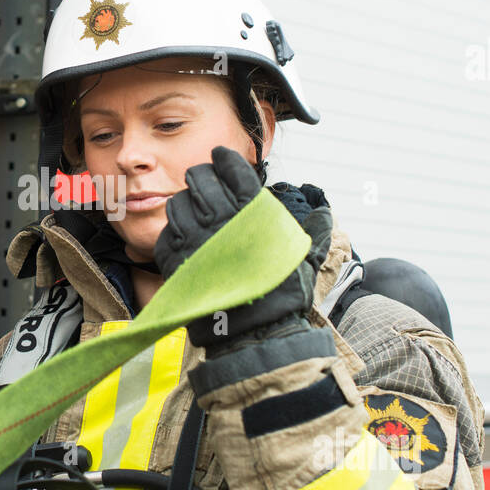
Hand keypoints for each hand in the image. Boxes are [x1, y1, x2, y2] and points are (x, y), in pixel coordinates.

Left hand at [154, 148, 332, 352]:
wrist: (256, 333)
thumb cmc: (282, 295)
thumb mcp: (305, 257)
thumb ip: (314, 230)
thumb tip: (323, 214)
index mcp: (251, 211)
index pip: (232, 167)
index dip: (225, 158)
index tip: (221, 157)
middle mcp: (219, 218)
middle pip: (199, 178)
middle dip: (202, 175)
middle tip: (206, 181)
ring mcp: (194, 238)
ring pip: (178, 202)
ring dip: (186, 202)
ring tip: (194, 209)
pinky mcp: (175, 260)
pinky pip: (167, 233)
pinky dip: (174, 231)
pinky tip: (184, 236)